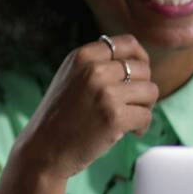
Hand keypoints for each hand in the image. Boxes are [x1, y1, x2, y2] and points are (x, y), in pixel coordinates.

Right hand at [12, 33, 158, 181]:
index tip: (140, 75)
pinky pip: (146, 116)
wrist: (42, 150)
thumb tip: (137, 61)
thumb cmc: (59, 118)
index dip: (140, 58)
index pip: (127, 43)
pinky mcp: (114, 117)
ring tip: (131, 119)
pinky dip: (142, 127)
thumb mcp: (70, 78)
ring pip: (150, 91)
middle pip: (142, 69)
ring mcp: (104, 93)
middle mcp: (93, 70)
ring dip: (145, 107)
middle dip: (142, 88)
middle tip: (133, 105)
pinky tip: (130, 133)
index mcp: (81, 57)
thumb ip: (96, 66)